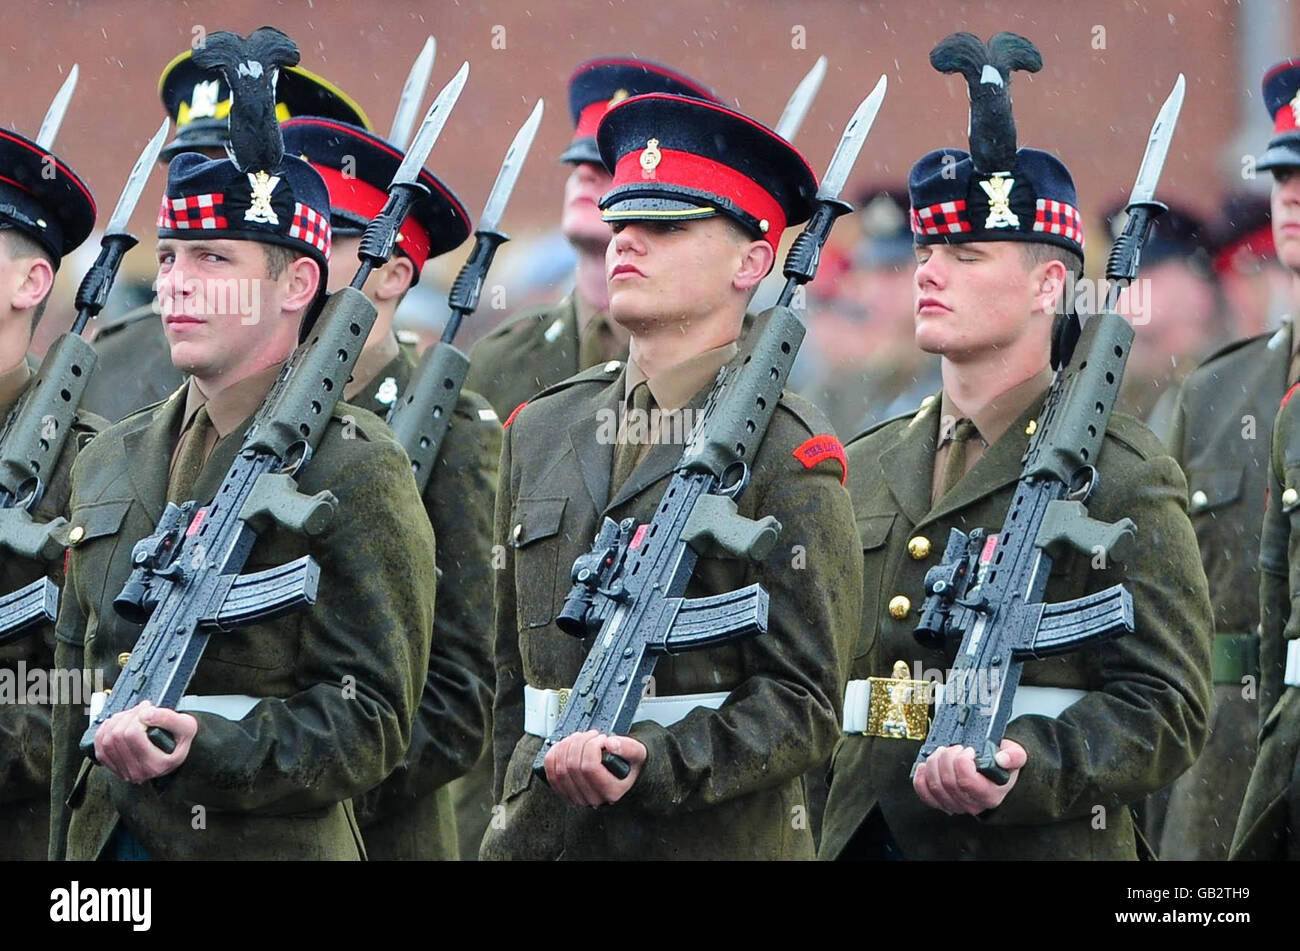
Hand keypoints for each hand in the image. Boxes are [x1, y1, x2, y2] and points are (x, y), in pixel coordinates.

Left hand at [94, 701, 196, 782]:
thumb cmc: (180, 741)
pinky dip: (104, 731)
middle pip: (118, 736)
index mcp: (156, 764)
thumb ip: (168, 718)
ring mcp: (123, 771)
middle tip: (140, 710)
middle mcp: (138, 772)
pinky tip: (116, 724)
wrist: (174, 752)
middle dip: (127, 716)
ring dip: (116, 721)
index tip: (148, 709)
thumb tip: (145, 713)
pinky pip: (99, 747)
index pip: (133, 734)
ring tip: (130, 716)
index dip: (137, 716)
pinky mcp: (113, 767)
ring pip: (106, 740)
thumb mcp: (186, 726)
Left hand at [543, 730, 646, 806]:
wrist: (625, 775)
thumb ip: (628, 748)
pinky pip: (551, 774)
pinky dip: (553, 756)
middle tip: (592, 736)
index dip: (592, 747)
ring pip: (560, 770)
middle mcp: (593, 798)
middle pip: (573, 766)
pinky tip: (563, 745)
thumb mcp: (638, 754)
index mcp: (611, 791)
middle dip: (580, 743)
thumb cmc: (630, 766)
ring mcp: (577, 797)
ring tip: (580, 739)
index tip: (602, 738)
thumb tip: (610, 744)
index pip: (590, 767)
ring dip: (567, 747)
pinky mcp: (565, 791)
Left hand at [912, 740, 1026, 814]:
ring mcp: (955, 805)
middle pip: (948, 782)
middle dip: (947, 758)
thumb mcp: (1015, 757)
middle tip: (954, 748)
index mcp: (990, 794)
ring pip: (935, 786)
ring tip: (942, 752)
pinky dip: (921, 777)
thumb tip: (1002, 758)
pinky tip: (926, 766)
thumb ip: (1014, 756)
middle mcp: (972, 804)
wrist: (994, 777)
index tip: (968, 750)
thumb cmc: (1001, 767)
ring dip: (934, 763)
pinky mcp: (940, 801)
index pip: (967, 782)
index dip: (962, 762)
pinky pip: (924, 793)